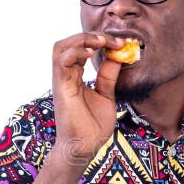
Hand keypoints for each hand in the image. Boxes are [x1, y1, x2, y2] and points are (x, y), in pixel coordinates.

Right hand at [51, 32, 124, 164]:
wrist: (85, 147)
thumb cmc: (93, 126)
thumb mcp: (107, 96)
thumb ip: (108, 77)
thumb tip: (118, 56)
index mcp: (75, 77)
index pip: (82, 49)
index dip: (100, 41)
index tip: (122, 43)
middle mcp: (66, 76)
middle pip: (69, 43)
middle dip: (90, 36)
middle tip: (111, 39)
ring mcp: (61, 81)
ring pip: (61, 48)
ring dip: (81, 40)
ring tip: (101, 42)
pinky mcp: (61, 88)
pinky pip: (61, 62)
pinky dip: (75, 53)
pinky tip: (90, 54)